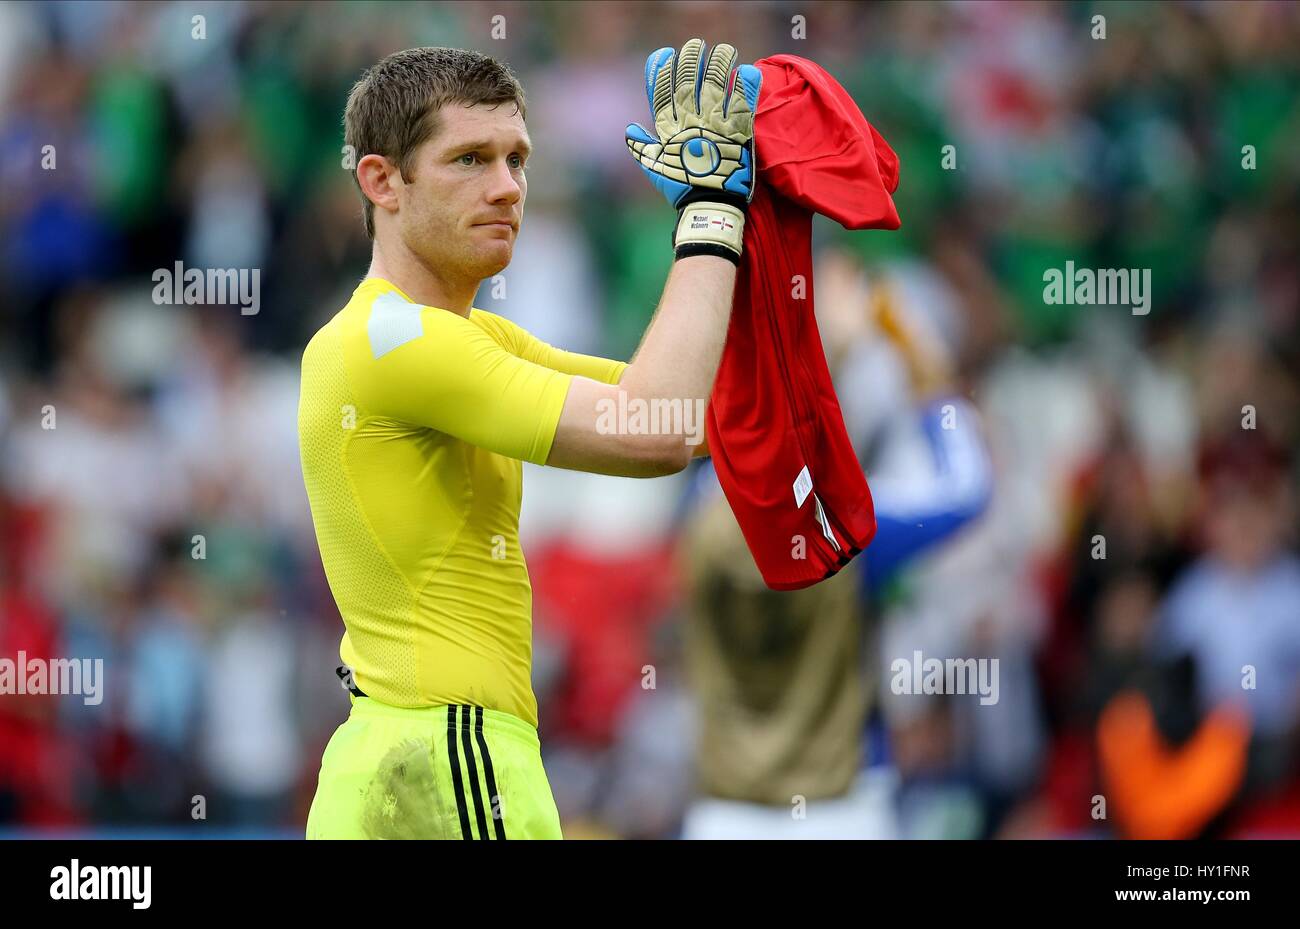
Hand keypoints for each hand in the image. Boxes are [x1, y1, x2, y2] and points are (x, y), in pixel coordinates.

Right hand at [625, 38, 761, 262]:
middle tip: (696, 45)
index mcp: (669, 130)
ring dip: (719, 64)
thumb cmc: (681, 189)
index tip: (665, 54)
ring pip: (716, 86)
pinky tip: (748, 70)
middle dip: (691, 61)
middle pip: (689, 83)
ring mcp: (715, 127)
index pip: (662, 93)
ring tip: (724, 50)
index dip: (662, 71)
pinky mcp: (739, 134)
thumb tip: (630, 128)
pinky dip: (746, 86)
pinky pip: (744, 104)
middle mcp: (690, 124)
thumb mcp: (655, 169)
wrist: (709, 209)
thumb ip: (642, 145)